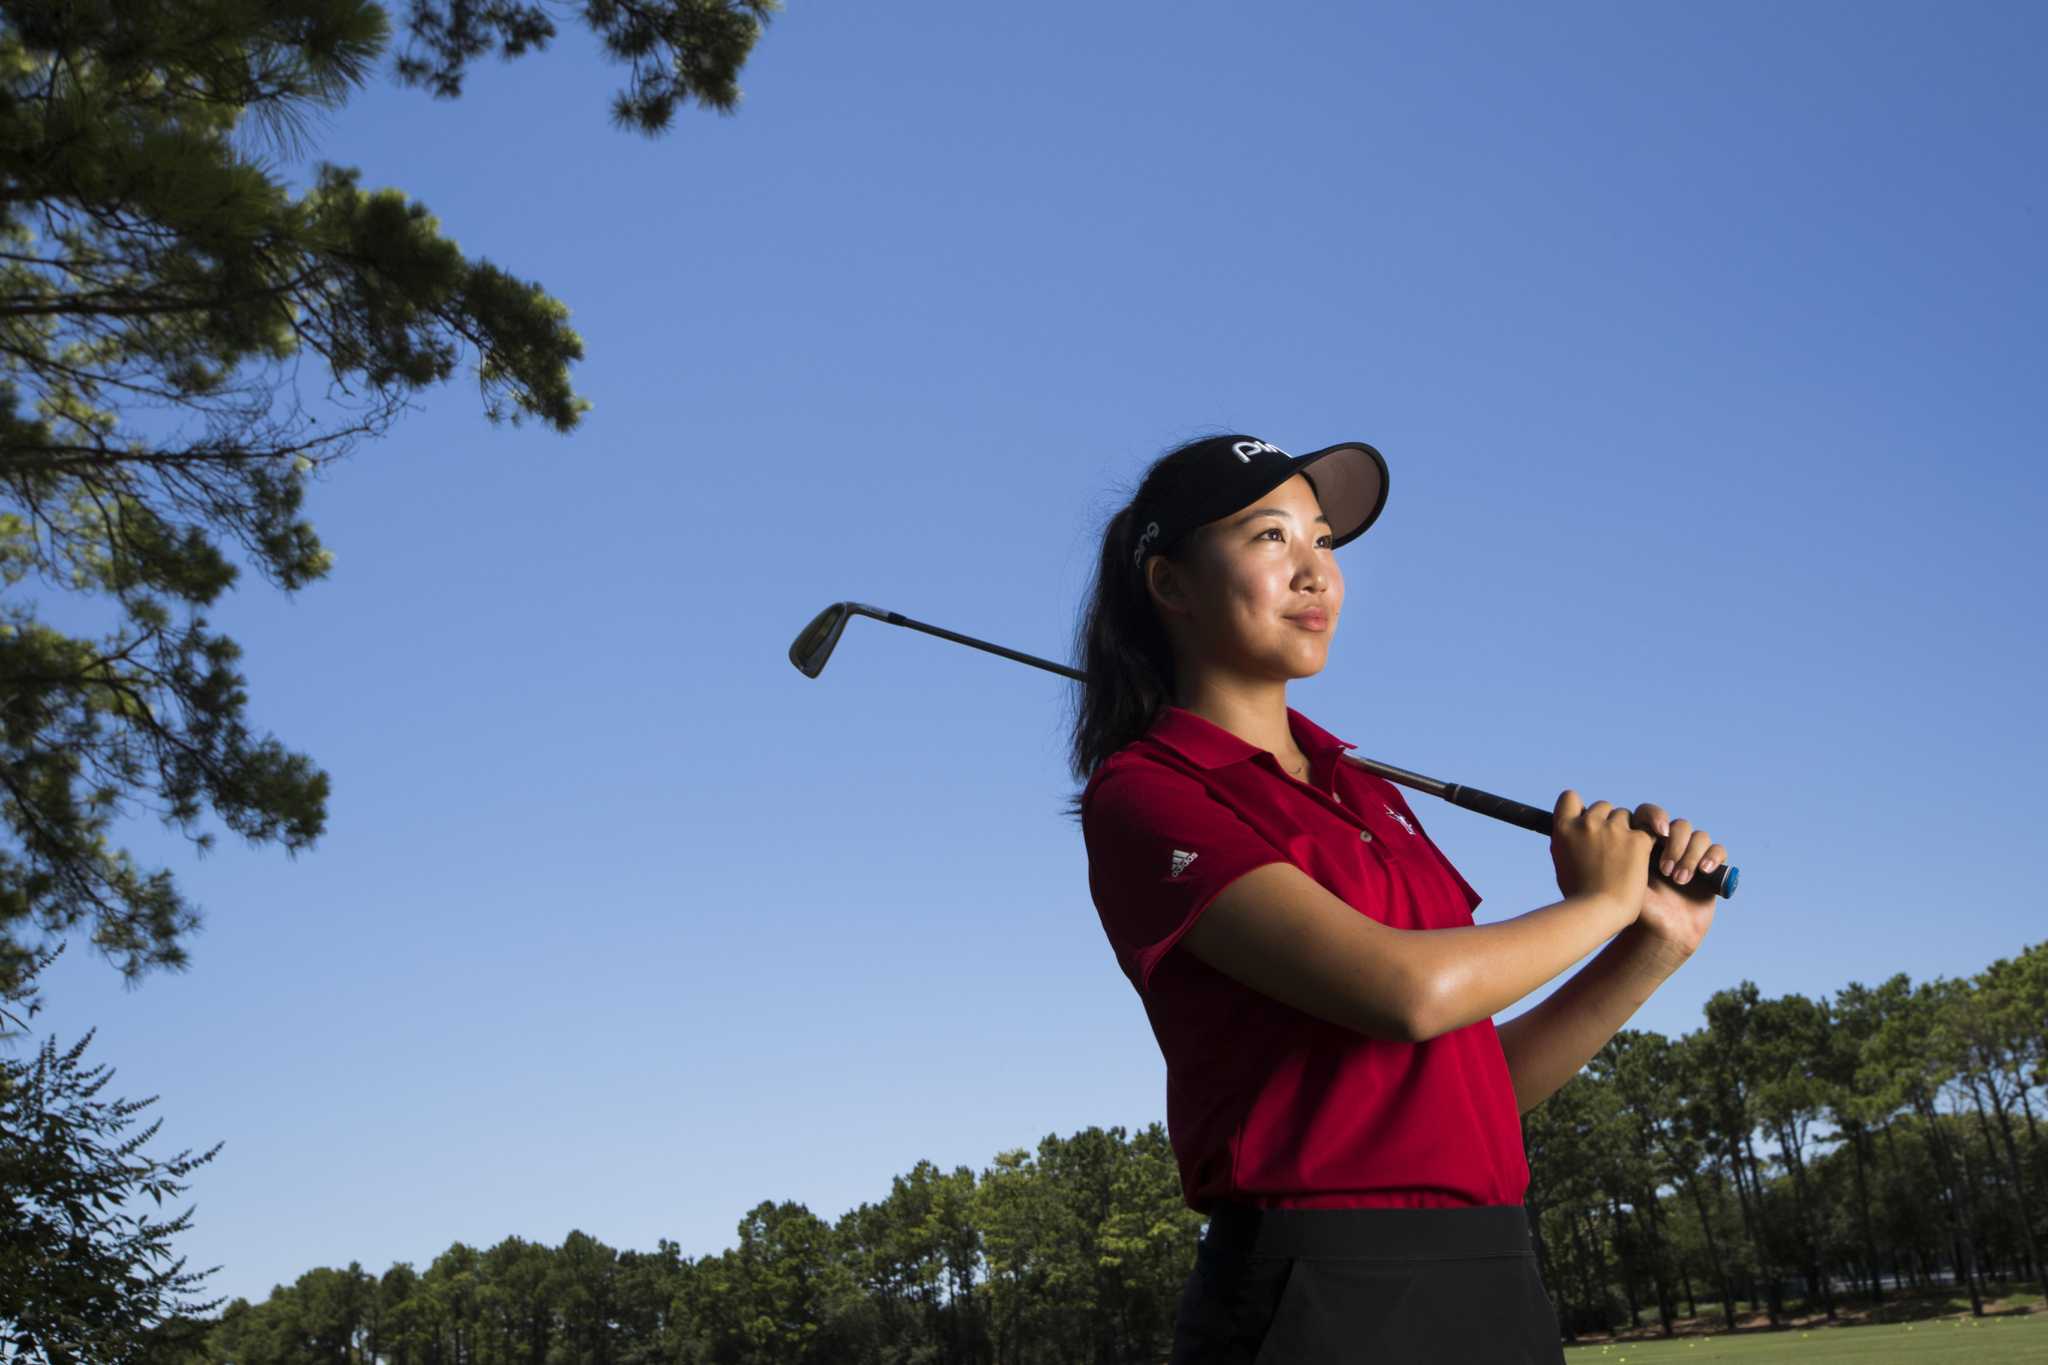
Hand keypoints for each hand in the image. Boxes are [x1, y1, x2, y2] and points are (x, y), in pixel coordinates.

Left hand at [1628, 803, 1724, 956]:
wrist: (1663, 933)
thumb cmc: (1640, 910)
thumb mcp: (1627, 882)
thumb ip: (1625, 856)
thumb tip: (1618, 831)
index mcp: (1645, 841)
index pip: (1651, 814)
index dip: (1656, 817)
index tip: (1657, 833)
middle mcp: (1669, 844)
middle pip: (1679, 825)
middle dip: (1676, 845)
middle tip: (1666, 871)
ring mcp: (1691, 855)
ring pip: (1699, 836)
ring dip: (1692, 855)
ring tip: (1680, 880)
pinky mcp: (1710, 867)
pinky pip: (1718, 849)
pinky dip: (1713, 856)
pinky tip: (1704, 871)